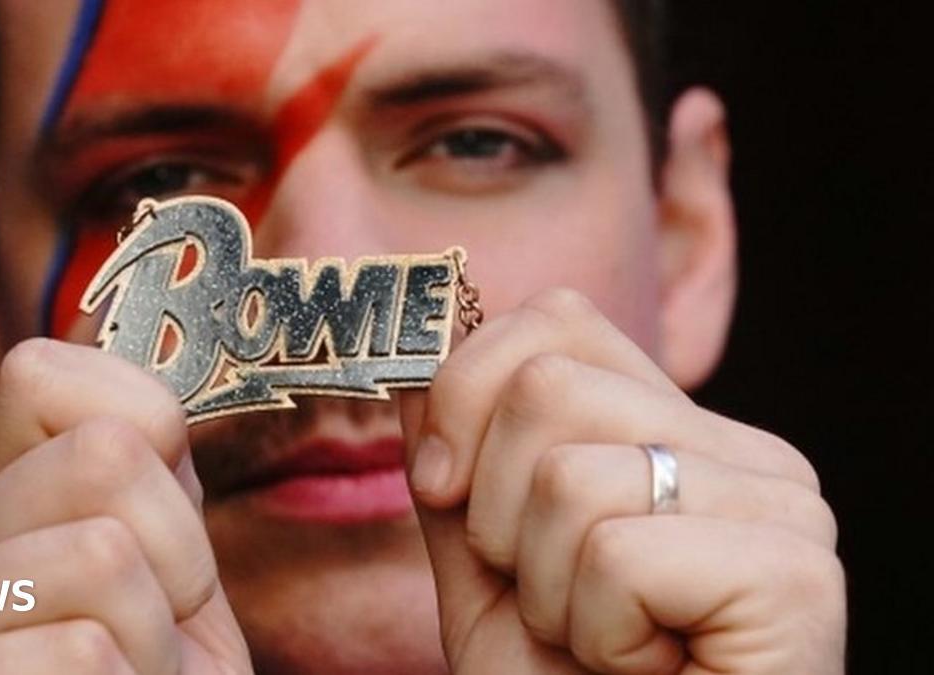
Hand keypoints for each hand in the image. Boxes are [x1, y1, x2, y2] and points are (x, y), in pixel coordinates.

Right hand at [0, 339, 251, 673]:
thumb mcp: (173, 578)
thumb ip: (154, 484)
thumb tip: (151, 405)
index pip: (50, 371)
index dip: (152, 437)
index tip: (163, 535)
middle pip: (108, 457)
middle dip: (180, 560)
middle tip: (153, 636)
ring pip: (106, 557)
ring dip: (160, 644)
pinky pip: (84, 649)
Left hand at [399, 289, 844, 673]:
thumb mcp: (487, 567)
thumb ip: (461, 465)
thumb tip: (416, 371)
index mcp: (678, 433)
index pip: (556, 320)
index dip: (465, 394)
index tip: (444, 490)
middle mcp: (745, 453)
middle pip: (545, 384)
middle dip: (497, 515)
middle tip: (549, 598)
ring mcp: (781, 509)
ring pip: (569, 474)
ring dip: (544, 587)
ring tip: (601, 641)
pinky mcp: (791, 576)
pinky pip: (616, 554)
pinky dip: (595, 632)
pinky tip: (647, 670)